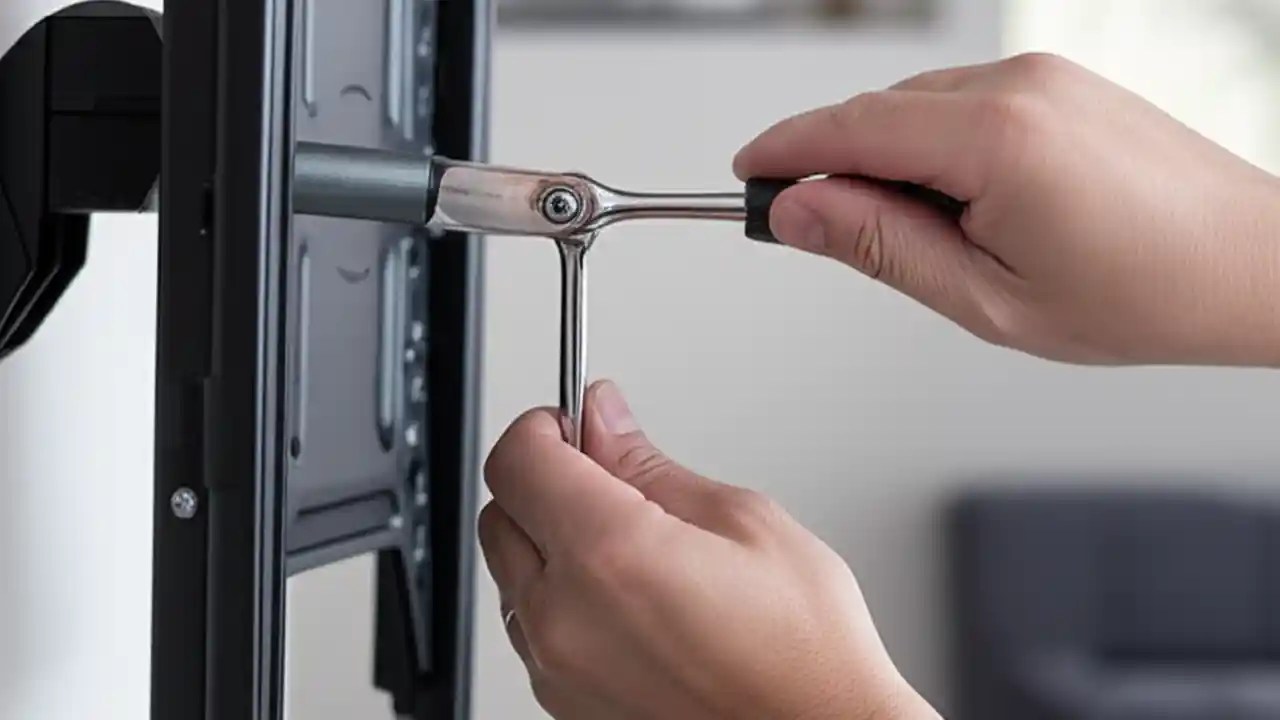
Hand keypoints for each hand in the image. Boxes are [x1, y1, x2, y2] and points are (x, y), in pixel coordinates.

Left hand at [480, 381, 937, 719]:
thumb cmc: (805, 653)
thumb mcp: (742, 521)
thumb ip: (649, 465)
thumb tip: (603, 420)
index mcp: (607, 556)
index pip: (516, 461)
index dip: (545, 428)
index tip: (576, 424)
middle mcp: (563, 618)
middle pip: (500, 515)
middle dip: (544, 481)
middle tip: (611, 477)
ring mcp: (557, 670)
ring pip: (512, 573)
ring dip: (551, 543)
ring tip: (635, 547)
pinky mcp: (564, 705)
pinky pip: (533, 629)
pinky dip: (562, 598)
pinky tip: (630, 597)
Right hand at [734, 53, 1279, 366]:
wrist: (1249, 263)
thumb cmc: (1142, 293)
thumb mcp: (987, 299)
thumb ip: (881, 246)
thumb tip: (800, 212)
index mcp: (995, 140)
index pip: (848, 128)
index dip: (784, 151)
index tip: (745, 177)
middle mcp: (1017, 88)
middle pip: (875, 112)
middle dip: (832, 165)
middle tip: (817, 233)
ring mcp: (1041, 76)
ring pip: (914, 106)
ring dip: (884, 160)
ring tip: (916, 239)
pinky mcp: (1056, 82)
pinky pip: (959, 102)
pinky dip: (929, 145)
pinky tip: (952, 203)